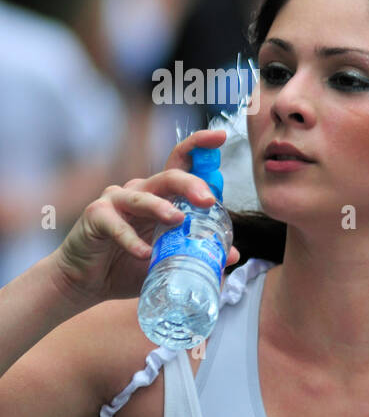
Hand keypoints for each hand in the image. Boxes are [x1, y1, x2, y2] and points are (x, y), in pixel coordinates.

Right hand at [51, 129, 239, 306]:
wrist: (88, 280)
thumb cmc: (130, 263)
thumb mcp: (170, 258)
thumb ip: (198, 252)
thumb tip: (233, 254)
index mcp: (161, 194)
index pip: (182, 164)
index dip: (199, 146)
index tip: (221, 136)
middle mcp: (140, 190)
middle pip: (168, 177)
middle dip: (191, 184)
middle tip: (208, 200)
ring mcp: (116, 200)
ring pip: (142, 197)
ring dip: (160, 208)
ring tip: (177, 220)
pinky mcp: (96, 216)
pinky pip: (116, 225)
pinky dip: (131, 240)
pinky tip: (144, 253)